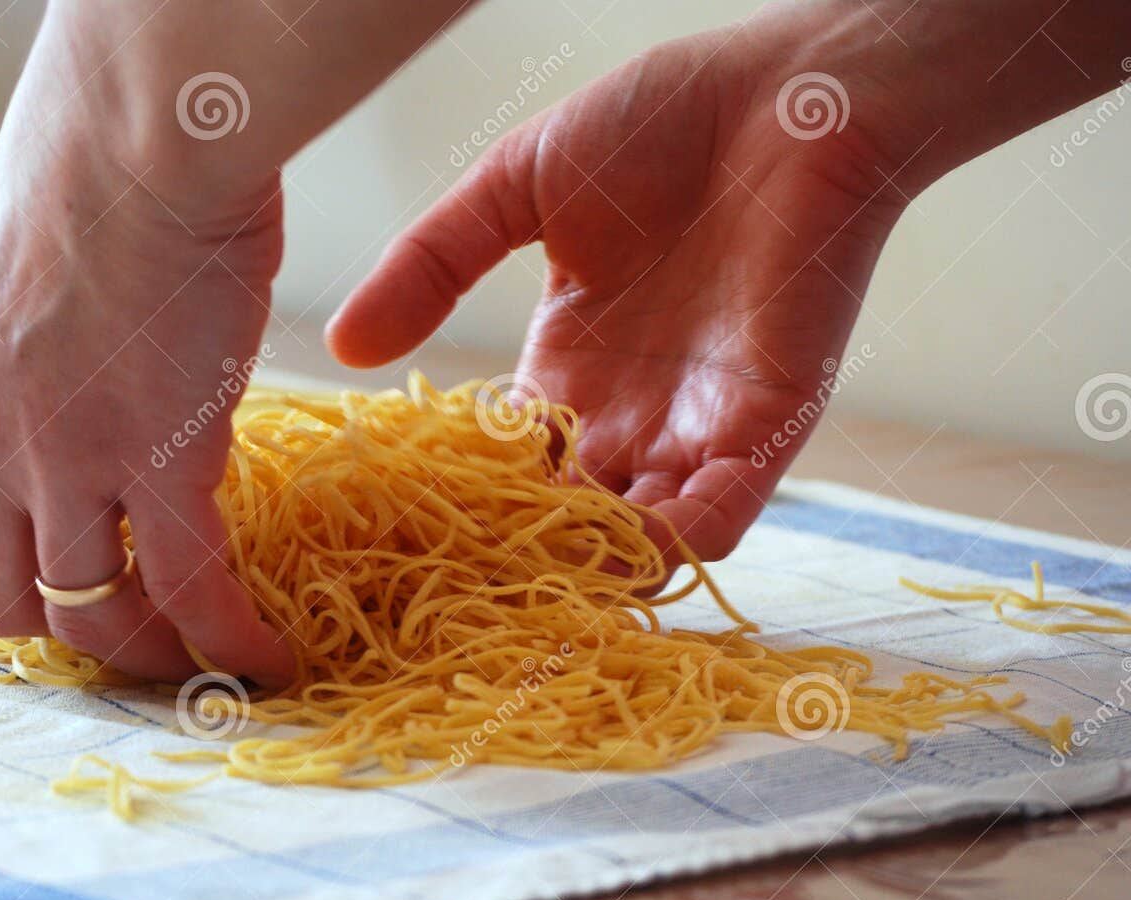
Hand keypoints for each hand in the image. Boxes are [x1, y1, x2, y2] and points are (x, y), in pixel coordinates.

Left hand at [0, 28, 294, 685]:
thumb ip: (39, 345)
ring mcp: (63, 457)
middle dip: (66, 630)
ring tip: (202, 660)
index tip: (47, 579)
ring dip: (144, 654)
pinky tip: (267, 656)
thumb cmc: (99, 164)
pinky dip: (227, 639)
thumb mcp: (22, 269)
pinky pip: (188, 587)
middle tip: (134, 632)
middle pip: (0, 594)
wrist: (138, 132)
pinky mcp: (156, 457)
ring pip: (86, 611)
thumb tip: (98, 372)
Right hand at [328, 5, 921, 561]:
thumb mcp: (516, 186)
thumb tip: (340, 345)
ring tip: (543, 568)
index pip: (506, 470)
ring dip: (595, 565)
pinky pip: (722, 516)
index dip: (467, 501)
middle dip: (526, 554)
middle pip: (567, 523)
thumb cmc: (663, 121)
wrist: (790, 91)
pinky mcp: (768, 424)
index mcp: (566, 369)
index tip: (414, 526)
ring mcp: (696, 426)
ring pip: (641, 542)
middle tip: (472, 576)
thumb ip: (432, 263)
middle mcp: (626, 413)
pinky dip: (677, 542)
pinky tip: (631, 539)